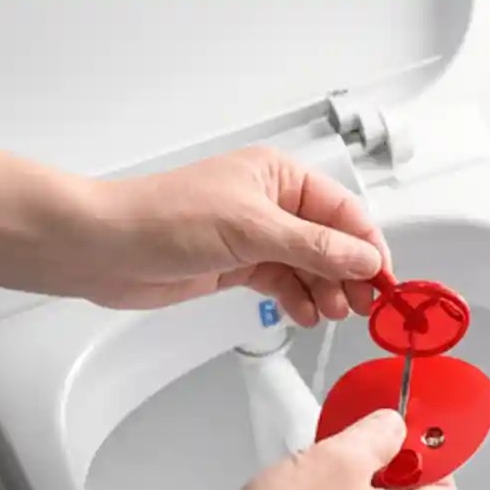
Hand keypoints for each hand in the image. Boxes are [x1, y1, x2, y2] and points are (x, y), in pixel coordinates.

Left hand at [82, 146, 390, 323]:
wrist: (104, 248)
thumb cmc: (163, 218)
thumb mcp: (252, 230)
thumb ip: (314, 247)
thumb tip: (363, 259)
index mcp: (280, 176)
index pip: (343, 212)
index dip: (367, 247)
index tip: (385, 281)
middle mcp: (272, 203)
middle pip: (331, 241)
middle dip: (349, 274)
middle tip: (363, 307)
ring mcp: (255, 236)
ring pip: (309, 266)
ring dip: (325, 291)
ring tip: (330, 313)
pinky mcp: (237, 265)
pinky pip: (283, 282)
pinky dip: (298, 299)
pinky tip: (305, 313)